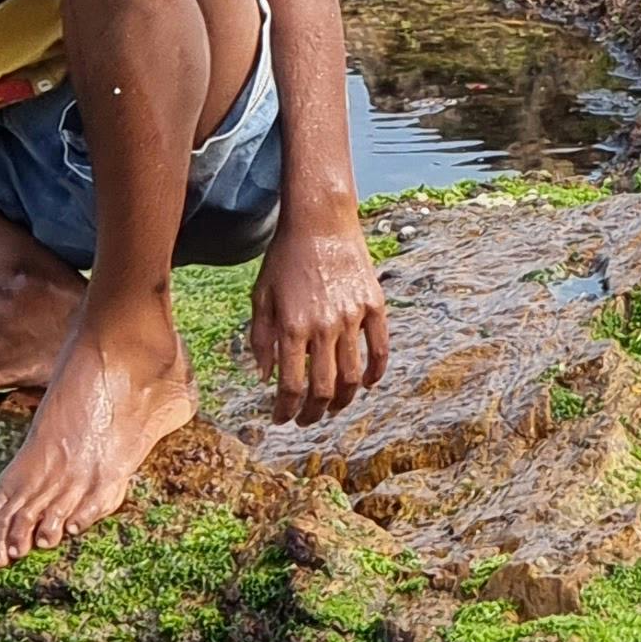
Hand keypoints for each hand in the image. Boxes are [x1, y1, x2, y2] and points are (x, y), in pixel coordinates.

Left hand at [250, 217, 389, 422]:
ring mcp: (352, 317)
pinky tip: (366, 385)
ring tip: (333, 407)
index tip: (280, 418)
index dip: (285, 409)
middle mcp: (323, 326)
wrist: (320, 222)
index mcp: (292, 326)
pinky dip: (375, 373)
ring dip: (343, 400)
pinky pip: (379, 349)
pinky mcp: (374, 306)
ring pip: (352, 376)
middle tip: (305, 419)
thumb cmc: (285, 258)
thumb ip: (261, 339)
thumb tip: (265, 378)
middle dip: (312, 413)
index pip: (290, 385)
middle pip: (323, 389)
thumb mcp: (261, 297)